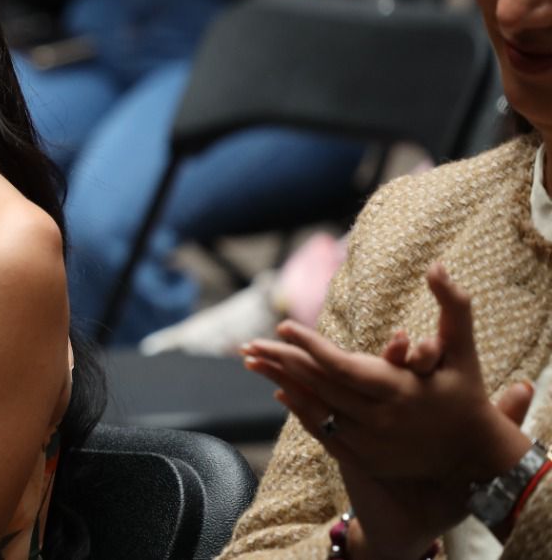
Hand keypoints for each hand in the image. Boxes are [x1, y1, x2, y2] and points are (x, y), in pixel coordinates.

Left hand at [242, 263, 532, 483]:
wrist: (475, 455)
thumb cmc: (467, 395)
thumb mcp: (464, 349)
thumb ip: (454, 306)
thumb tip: (437, 265)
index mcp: (399, 390)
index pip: (344, 366)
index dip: (311, 347)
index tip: (283, 326)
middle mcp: (380, 420)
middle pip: (320, 385)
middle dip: (281, 362)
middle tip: (248, 344)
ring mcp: (370, 443)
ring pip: (315, 409)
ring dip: (282, 383)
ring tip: (251, 362)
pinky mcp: (364, 459)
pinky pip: (323, 432)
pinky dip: (300, 410)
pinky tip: (279, 391)